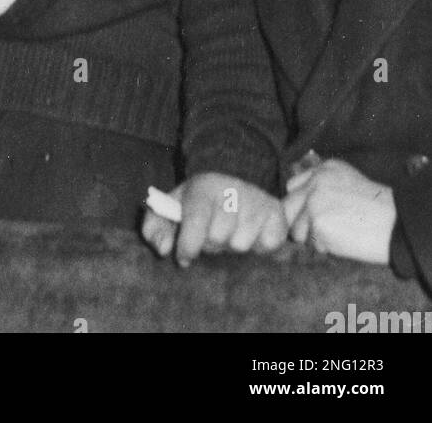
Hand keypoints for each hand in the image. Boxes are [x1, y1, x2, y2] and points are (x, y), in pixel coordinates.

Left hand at [142, 173, 286, 266]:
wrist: (232, 174)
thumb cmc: (197, 201)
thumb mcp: (170, 206)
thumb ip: (154, 228)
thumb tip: (163, 250)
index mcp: (202, 188)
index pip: (196, 221)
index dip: (188, 245)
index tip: (184, 258)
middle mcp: (232, 191)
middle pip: (218, 238)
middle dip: (210, 245)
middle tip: (211, 234)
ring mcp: (256, 201)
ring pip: (241, 245)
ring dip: (232, 246)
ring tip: (229, 232)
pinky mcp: (277, 214)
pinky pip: (267, 245)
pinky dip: (258, 247)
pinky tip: (250, 233)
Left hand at [284, 158, 394, 263]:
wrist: (396, 223)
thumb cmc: (377, 209)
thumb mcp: (347, 182)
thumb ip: (321, 186)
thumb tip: (299, 203)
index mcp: (322, 169)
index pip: (292, 187)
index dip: (300, 205)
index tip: (314, 215)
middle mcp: (313, 181)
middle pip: (287, 207)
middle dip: (299, 221)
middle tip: (321, 230)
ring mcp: (312, 201)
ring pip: (296, 229)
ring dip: (311, 237)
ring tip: (338, 234)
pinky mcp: (316, 223)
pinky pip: (310, 244)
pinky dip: (323, 248)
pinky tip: (342, 241)